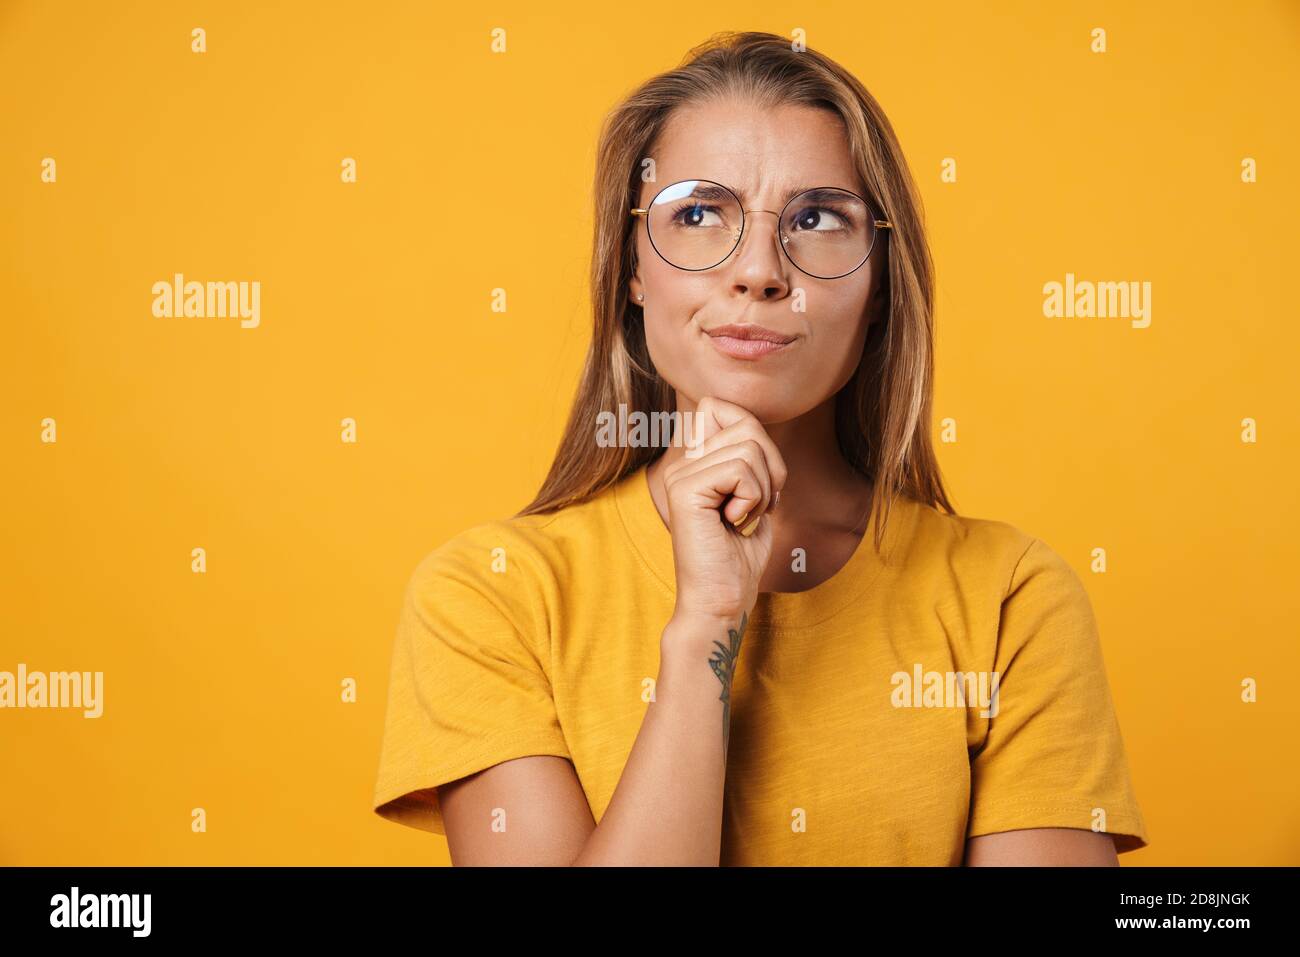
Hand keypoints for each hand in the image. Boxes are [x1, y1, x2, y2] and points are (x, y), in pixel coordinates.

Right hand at [661, 396, 788, 626]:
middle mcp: (682, 463)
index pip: (720, 406)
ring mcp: (680, 475)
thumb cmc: (739, 560)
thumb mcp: (754, 498)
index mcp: (693, 462)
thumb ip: (751, 460)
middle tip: (760, 506)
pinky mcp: (685, 491)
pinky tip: (735, 523)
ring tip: (745, 518)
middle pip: (745, 424)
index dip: (755, 435)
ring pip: (748, 447)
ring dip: (763, 488)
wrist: (721, 602)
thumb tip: (756, 429)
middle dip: (771, 466)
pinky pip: (741, 469)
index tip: (760, 482)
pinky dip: (753, 498)